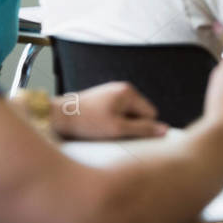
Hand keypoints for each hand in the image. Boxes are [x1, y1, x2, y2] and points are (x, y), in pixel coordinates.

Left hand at [52, 82, 168, 140]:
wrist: (57, 117)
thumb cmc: (86, 122)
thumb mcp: (117, 130)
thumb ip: (143, 129)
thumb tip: (164, 130)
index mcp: (129, 92)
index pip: (151, 113)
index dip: (141, 127)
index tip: (124, 134)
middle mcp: (122, 88)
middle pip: (139, 113)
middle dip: (130, 125)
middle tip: (112, 132)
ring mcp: (112, 91)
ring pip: (128, 114)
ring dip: (120, 124)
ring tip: (102, 129)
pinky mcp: (103, 97)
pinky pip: (117, 112)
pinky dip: (111, 121)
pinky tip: (98, 125)